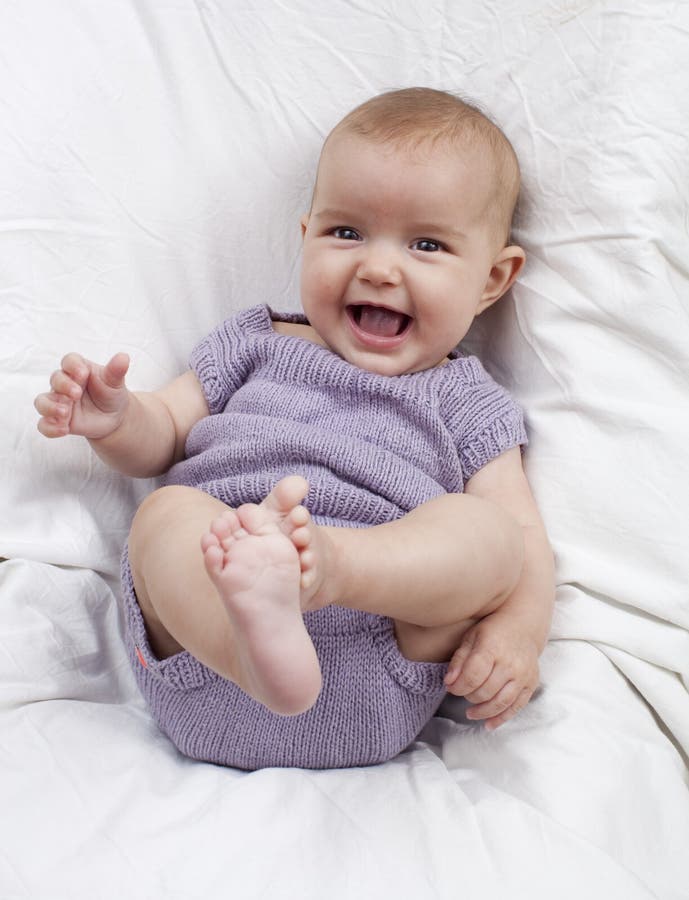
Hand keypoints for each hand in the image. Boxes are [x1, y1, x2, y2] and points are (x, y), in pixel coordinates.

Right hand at [35, 352, 130, 439]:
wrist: (113, 416)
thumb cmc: (110, 393)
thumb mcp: (115, 382)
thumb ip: (116, 370)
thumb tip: (123, 357)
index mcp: (78, 369)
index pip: (69, 361)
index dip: (73, 366)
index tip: (83, 373)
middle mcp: (64, 384)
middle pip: (55, 380)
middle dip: (64, 386)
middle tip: (77, 394)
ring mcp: (59, 402)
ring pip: (42, 402)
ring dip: (50, 407)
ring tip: (65, 413)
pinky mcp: (57, 420)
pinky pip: (44, 424)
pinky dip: (50, 428)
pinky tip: (64, 430)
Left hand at [444, 612, 539, 730]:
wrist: (524, 625)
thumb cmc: (493, 630)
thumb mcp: (471, 636)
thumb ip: (459, 659)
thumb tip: (448, 682)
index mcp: (492, 648)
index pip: (472, 676)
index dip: (458, 686)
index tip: (450, 688)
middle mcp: (510, 663)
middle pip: (485, 691)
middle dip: (468, 696)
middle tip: (461, 693)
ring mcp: (523, 675)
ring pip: (500, 702)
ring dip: (482, 712)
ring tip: (470, 713)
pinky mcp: (531, 683)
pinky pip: (516, 706)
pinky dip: (501, 718)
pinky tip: (488, 724)